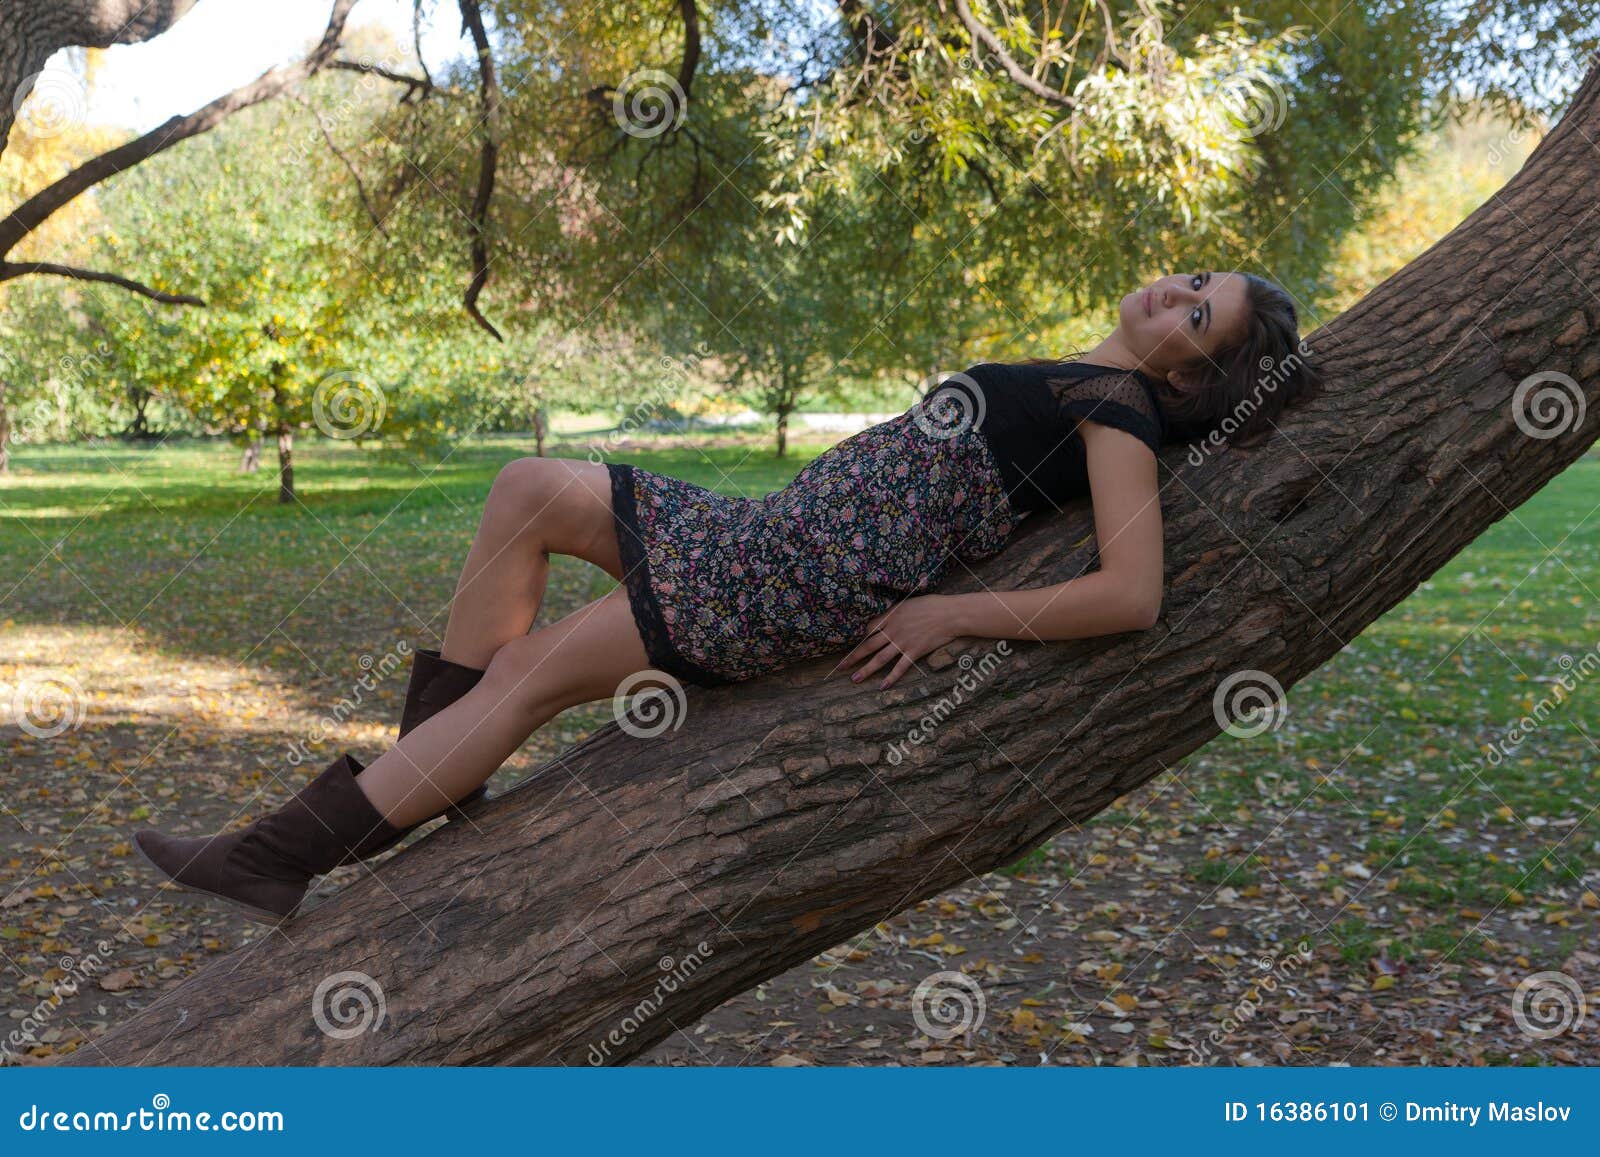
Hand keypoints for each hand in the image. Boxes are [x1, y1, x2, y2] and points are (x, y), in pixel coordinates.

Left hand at [839, 595, 962, 689]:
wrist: (950, 614)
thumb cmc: (931, 605)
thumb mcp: (908, 602)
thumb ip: (894, 611)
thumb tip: (886, 615)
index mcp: (890, 616)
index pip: (868, 629)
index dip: (857, 638)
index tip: (846, 645)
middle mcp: (893, 630)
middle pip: (868, 645)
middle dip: (853, 657)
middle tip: (840, 667)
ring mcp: (903, 642)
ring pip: (880, 658)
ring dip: (866, 670)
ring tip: (855, 679)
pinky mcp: (914, 652)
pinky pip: (900, 667)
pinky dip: (891, 678)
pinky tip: (882, 686)